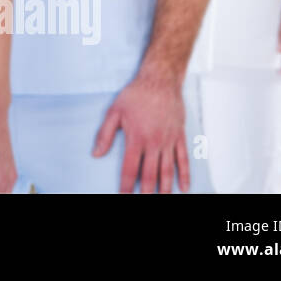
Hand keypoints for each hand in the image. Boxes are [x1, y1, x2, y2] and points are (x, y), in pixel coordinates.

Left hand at [93, 74, 188, 192]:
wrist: (160, 81)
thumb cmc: (136, 95)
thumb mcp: (114, 112)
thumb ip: (105, 134)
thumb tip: (96, 154)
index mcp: (136, 138)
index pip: (129, 168)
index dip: (126, 185)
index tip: (123, 195)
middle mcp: (154, 142)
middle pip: (150, 174)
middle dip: (146, 191)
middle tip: (143, 200)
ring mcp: (169, 141)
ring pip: (168, 170)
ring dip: (165, 187)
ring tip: (162, 198)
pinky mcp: (180, 137)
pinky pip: (184, 159)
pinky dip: (185, 175)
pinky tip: (184, 187)